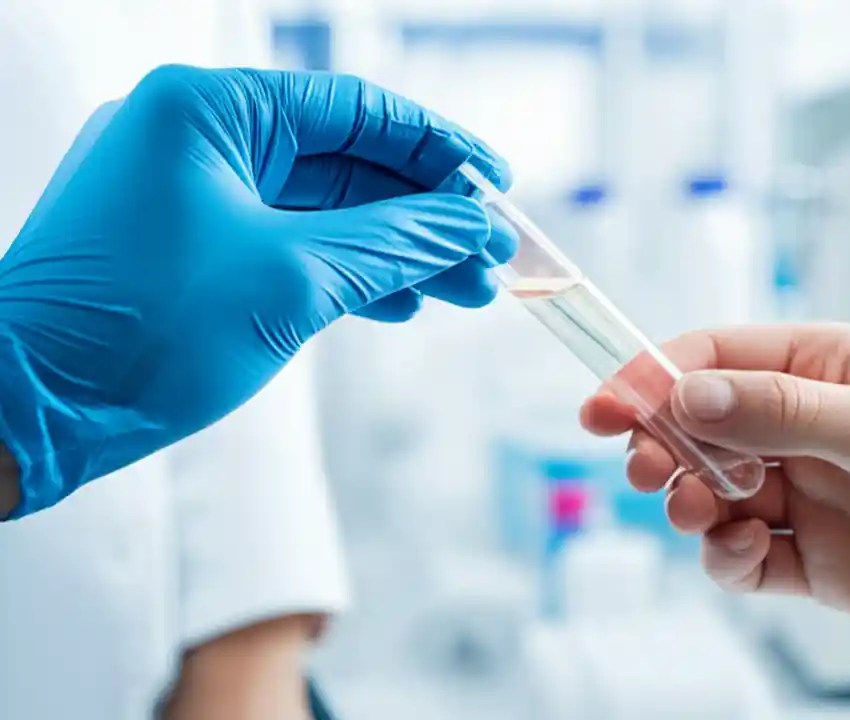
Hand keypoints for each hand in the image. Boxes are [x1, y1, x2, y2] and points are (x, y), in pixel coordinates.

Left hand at [0, 66, 515, 517]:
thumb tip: (472, 226)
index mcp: (207, 110)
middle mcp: (194, 136)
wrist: (23, 415)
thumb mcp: (292, 279)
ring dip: (395, 251)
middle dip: (424, 214)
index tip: (497, 186)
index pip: (355, 109)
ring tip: (465, 291)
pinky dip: (345, 272)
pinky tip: (400, 304)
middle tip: (491, 257)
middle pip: (344, 162)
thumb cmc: (141, 333)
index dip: (439, 149)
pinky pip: (286, 244)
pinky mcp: (183, 249)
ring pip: (321, 210)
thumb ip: (394, 243)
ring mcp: (186, 194)